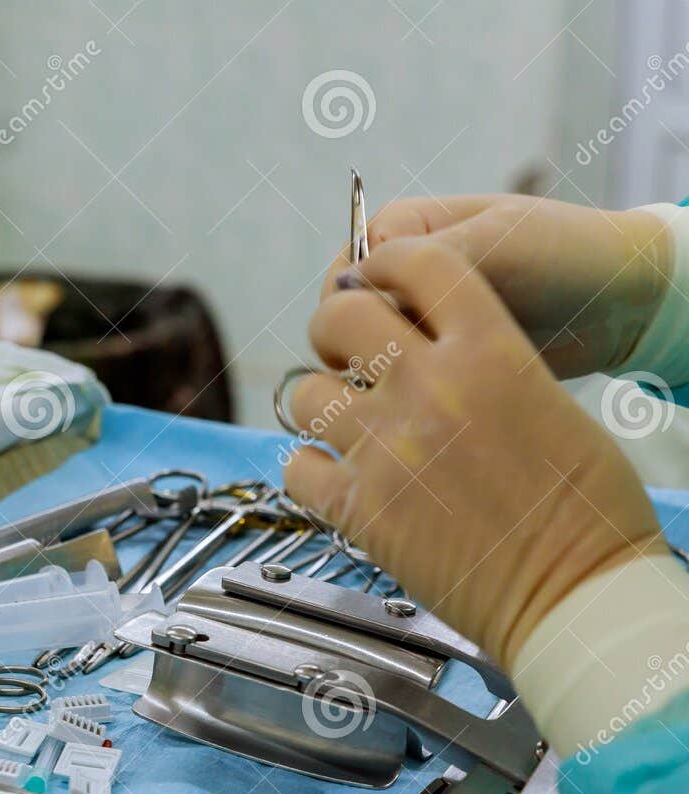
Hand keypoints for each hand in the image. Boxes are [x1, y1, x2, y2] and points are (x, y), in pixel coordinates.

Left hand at [287, 238, 665, 668]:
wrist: (576, 592)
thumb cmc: (583, 507)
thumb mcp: (551, 402)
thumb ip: (485, 360)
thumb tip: (432, 347)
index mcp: (490, 350)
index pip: (415, 262)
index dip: (386, 264)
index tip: (376, 278)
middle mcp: (429, 389)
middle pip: (340, 315)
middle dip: (335, 327)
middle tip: (344, 353)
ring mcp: (386, 448)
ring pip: (306, 392)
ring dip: (321, 403)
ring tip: (346, 424)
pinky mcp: (359, 509)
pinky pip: (297, 466)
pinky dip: (309, 469)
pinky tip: (335, 476)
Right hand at [319, 195, 671, 379]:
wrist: (619, 302)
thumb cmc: (562, 255)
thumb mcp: (495, 245)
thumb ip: (418, 262)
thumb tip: (346, 290)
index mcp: (403, 228)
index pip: (343, 273)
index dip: (353, 306)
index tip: (393, 328)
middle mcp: (397, 273)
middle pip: (341, 318)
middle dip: (367, 343)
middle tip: (413, 361)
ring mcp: (411, 318)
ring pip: (361, 354)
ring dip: (383, 372)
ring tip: (428, 380)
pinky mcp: (427, 358)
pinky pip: (390, 379)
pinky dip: (399, 391)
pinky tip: (429, 398)